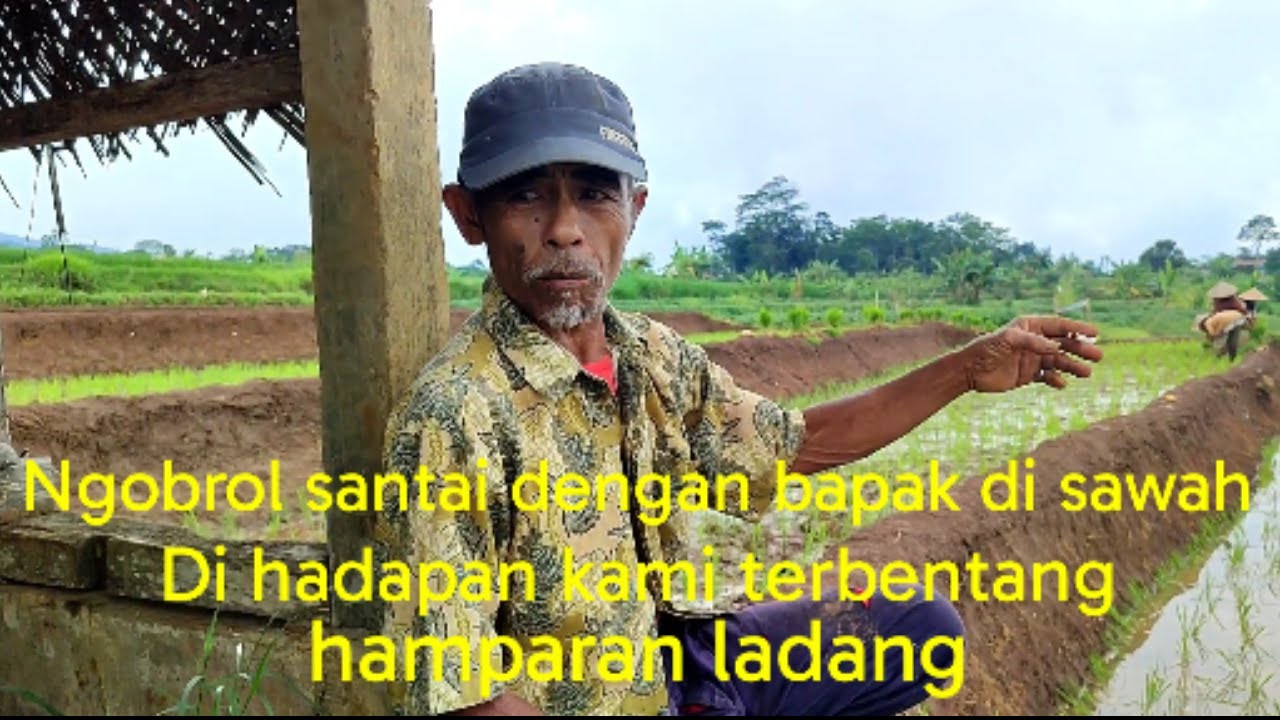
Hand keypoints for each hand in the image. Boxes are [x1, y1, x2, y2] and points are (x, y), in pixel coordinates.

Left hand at [957, 316, 1102, 392]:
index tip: (1095, 332)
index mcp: (1030, 327)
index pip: (1059, 325)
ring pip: (1058, 361)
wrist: (970, 371)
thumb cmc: (986, 349)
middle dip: (1081, 349)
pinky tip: (1061, 384)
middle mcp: (1034, 342)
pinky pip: (1047, 377)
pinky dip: (1055, 380)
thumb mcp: (1008, 340)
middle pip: (1063, 344)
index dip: (1077, 328)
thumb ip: (1032, 342)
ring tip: (1086, 373)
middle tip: (1098, 356)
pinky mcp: (1028, 375)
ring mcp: (1032, 359)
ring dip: (1073, 366)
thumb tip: (1057, 347)